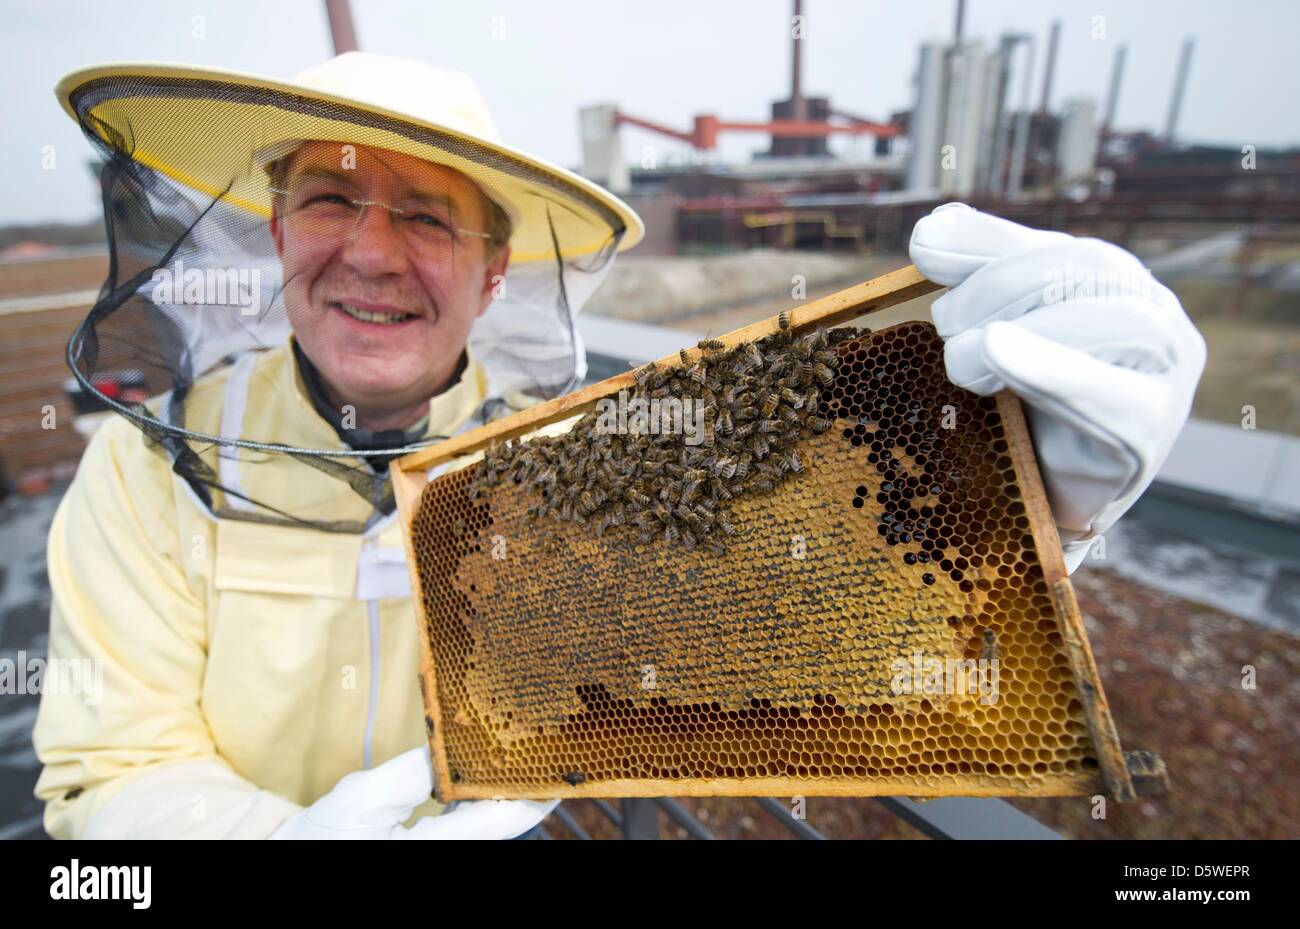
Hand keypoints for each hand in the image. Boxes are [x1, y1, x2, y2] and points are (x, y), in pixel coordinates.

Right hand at [269, 745, 558, 838]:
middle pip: (502, 821)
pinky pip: (470, 826)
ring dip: (504, 789)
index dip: (536, 790)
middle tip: (545, 742)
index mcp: (433, 853)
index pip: (502, 821)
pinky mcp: (434, 849)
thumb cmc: (321, 835)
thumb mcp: (362, 798)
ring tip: (522, 751)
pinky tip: (486, 773)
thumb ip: (412, 773)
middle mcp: (446, 856)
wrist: (294, 854)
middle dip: (524, 784)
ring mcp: (441, 853)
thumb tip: (454, 743)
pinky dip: (481, 799)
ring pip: (489, 824)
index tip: (558, 758)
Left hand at [908, 202, 1205, 570]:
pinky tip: (999, 353)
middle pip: (1083, 272)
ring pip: (1110, 321)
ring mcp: (1165, 372)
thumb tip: (933, 227)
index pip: (1052, 247)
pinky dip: (1049, 368)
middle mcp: (1153, 314)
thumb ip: (976, 277)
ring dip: (1022, 328)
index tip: (923, 250)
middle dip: (998, 289)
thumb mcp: (995, 334)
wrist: (1043, 504)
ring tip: (962, 357)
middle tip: (945, 325)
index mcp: (1114, 283)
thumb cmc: (1021, 414)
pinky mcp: (1151, 427)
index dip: (984, 244)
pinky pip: (1107, 394)